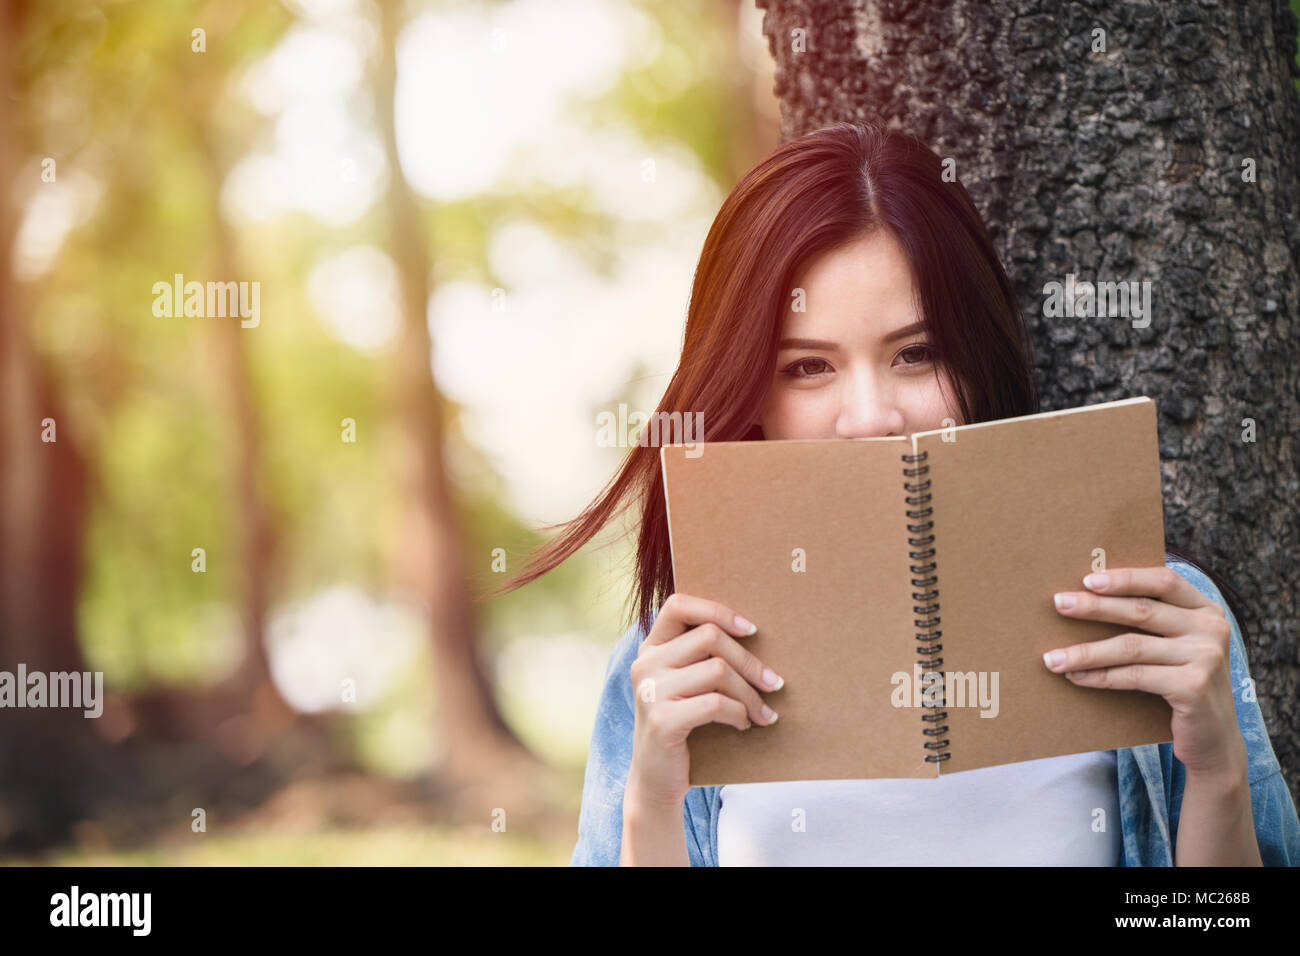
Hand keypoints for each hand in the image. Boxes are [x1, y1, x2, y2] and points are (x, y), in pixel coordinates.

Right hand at [625, 593, 782, 809]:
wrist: (656, 779)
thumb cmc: (682, 725)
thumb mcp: (685, 685)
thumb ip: (701, 657)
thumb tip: (754, 634)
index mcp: (651, 648)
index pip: (678, 605)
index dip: (717, 610)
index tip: (751, 630)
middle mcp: (645, 664)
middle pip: (710, 637)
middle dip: (749, 662)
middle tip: (774, 683)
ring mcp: (650, 691)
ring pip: (718, 670)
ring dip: (750, 694)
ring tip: (762, 712)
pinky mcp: (661, 720)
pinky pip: (715, 704)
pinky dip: (739, 714)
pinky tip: (744, 725)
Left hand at [1043, 565, 1245, 777]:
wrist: (1213, 739)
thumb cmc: (1181, 683)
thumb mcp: (1175, 645)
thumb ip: (1153, 622)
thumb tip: (1087, 598)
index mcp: (1206, 609)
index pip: (1164, 581)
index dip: (1125, 577)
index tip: (1087, 579)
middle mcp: (1211, 628)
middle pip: (1142, 610)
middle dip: (1094, 607)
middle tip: (1058, 604)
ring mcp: (1206, 657)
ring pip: (1131, 646)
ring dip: (1086, 651)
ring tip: (1052, 657)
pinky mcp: (1194, 687)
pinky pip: (1134, 676)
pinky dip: (1100, 676)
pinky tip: (1075, 677)